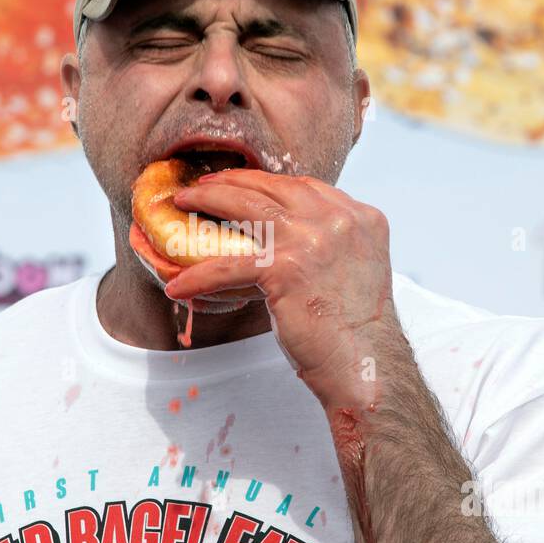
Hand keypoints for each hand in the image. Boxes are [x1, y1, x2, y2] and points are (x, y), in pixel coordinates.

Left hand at [166, 169, 399, 404]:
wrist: (366, 362)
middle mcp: (339, 220)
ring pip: (247, 208)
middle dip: (233, 180)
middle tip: (204, 183)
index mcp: (360, 217)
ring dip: (208, 199)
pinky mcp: (286, 268)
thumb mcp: (351, 270)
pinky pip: (229, 266)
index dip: (268, 182)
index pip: (305, 186)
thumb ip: (322, 247)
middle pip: (275, 187)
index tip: (243, 183)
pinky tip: (178, 285)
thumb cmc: (355, 328)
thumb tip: (270, 244)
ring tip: (183, 200)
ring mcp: (312, 240)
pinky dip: (198, 277)